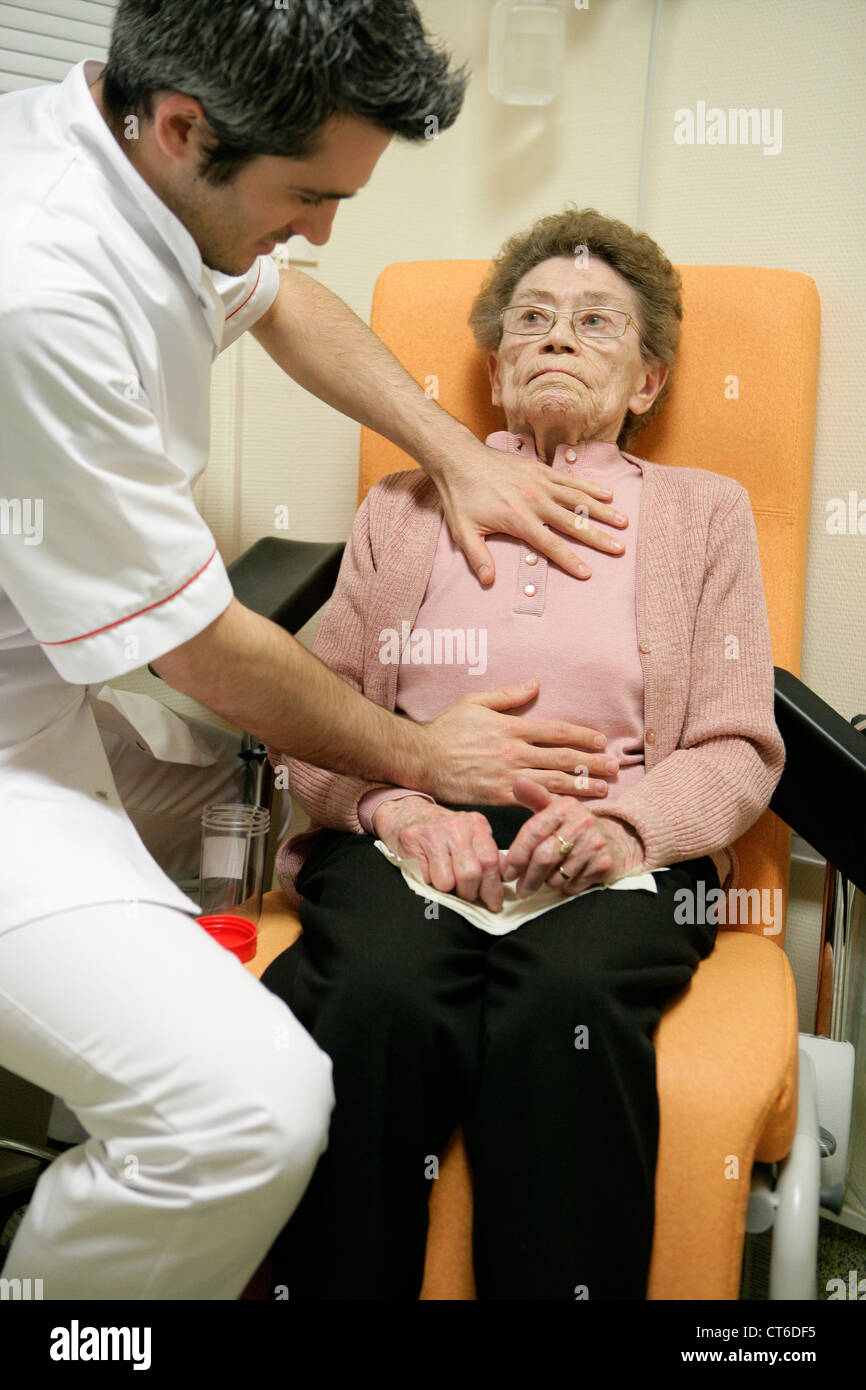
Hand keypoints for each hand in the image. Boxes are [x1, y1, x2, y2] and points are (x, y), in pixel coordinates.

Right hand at [372, 797, 503, 911]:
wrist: (407, 813)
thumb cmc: (443, 832)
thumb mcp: (471, 837)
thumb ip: (488, 855)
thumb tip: (506, 878)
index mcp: (477, 825)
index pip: (491, 863)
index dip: (493, 889)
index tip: (494, 904)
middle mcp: (457, 826)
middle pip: (471, 874)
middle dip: (470, 893)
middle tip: (466, 895)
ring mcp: (434, 832)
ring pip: (447, 881)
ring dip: (447, 889)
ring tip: (445, 878)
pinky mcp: (412, 840)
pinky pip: (426, 878)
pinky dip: (429, 882)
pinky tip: (428, 870)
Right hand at [418, 680, 619, 804]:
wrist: (420, 758)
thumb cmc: (445, 728)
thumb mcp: (475, 701)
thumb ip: (508, 694)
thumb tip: (535, 683)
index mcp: (512, 728)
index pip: (557, 731)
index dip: (583, 736)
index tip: (601, 741)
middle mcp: (514, 752)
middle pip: (562, 758)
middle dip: (591, 763)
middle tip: (614, 767)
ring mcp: (507, 776)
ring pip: (553, 782)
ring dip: (581, 786)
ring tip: (602, 789)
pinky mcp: (498, 796)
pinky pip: (531, 801)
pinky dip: (553, 803)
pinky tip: (569, 808)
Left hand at [427, 435, 627, 585]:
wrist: (460, 459)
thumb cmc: (460, 498)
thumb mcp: (463, 531)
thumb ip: (477, 557)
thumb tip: (488, 581)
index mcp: (518, 519)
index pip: (550, 544)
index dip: (570, 560)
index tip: (588, 573)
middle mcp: (534, 500)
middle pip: (573, 522)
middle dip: (598, 537)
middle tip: (619, 549)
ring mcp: (540, 482)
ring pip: (578, 499)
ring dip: (602, 511)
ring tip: (623, 522)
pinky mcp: (541, 470)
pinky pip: (571, 480)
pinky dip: (590, 487)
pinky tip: (607, 495)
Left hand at [501, 778, 633, 897]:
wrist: (614, 840)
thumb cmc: (574, 827)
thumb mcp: (555, 809)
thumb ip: (534, 797)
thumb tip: (517, 782)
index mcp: (565, 806)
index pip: (533, 832)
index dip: (517, 855)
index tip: (507, 872)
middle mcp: (582, 822)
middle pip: (544, 857)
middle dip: (528, 877)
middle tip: (520, 889)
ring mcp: (595, 843)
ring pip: (557, 876)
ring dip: (547, 882)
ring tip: (548, 878)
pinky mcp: (604, 863)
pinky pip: (572, 885)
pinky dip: (565, 887)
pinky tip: (568, 878)